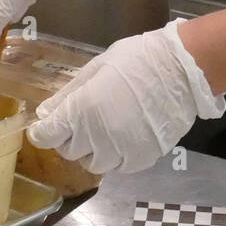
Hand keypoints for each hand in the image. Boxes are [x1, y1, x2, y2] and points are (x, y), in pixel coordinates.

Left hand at [25, 20, 225, 173]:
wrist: (184, 70)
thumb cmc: (138, 59)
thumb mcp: (98, 66)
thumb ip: (69, 93)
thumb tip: (45, 113)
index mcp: (82, 110)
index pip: (47, 136)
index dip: (42, 131)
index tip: (44, 126)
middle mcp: (97, 137)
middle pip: (68, 151)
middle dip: (69, 137)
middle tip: (81, 120)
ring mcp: (121, 151)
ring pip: (93, 163)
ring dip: (91, 150)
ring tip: (103, 131)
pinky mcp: (142, 159)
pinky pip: (118, 167)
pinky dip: (115, 156)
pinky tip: (123, 137)